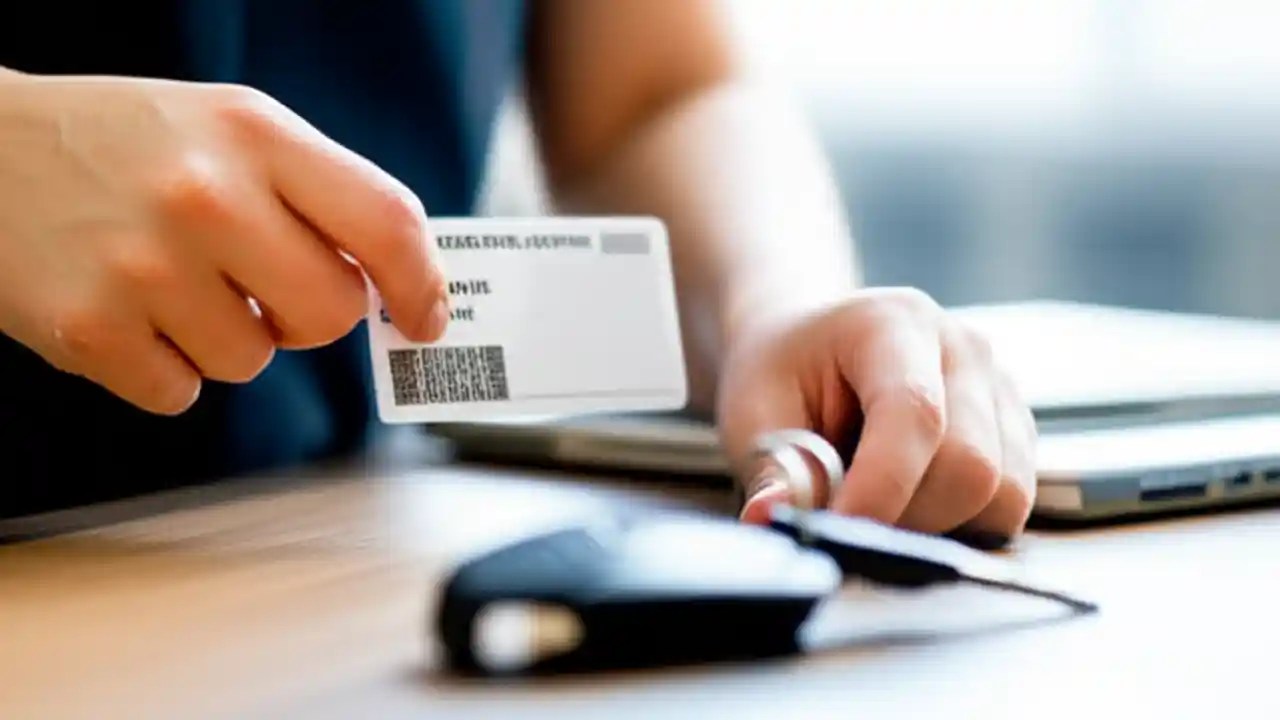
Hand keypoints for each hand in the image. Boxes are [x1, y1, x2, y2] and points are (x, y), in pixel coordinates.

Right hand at [0, 71, 446, 413]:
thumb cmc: (127, 145)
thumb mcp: (230, 129)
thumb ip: (319, 194)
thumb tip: (397, 286)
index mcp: (254, 136)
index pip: (386, 223)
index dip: (421, 284)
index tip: (425, 318)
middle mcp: (205, 197)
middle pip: (331, 313)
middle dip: (312, 316)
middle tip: (268, 290)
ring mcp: (144, 267)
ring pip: (253, 360)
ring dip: (228, 336)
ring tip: (172, 280)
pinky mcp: (89, 330)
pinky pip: (183, 391)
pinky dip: (166, 366)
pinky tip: (131, 311)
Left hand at [717, 288, 1036, 544]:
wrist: (814, 347)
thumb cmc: (784, 372)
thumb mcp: (754, 409)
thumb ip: (776, 466)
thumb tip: (774, 517)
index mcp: (893, 323)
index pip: (914, 413)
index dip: (881, 488)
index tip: (838, 534)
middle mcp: (963, 348)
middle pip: (971, 466)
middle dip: (907, 519)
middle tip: (848, 522)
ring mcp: (999, 388)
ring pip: (1002, 495)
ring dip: (937, 528)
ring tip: (879, 508)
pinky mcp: (1015, 430)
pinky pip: (1011, 504)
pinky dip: (962, 526)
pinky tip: (911, 503)